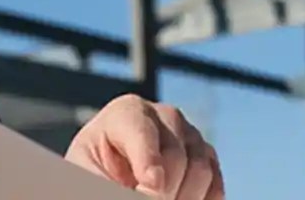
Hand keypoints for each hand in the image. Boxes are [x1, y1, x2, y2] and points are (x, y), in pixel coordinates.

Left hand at [64, 94, 222, 198]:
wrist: (108, 178)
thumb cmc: (92, 175)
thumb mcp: (90, 177)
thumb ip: (110, 185)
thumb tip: (151, 189)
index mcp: (126, 112)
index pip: (142, 130)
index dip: (148, 160)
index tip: (149, 185)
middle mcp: (163, 116)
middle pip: (175, 155)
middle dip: (163, 191)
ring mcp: (189, 136)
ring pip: (201, 170)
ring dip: (182, 199)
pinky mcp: (206, 158)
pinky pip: (215, 186)